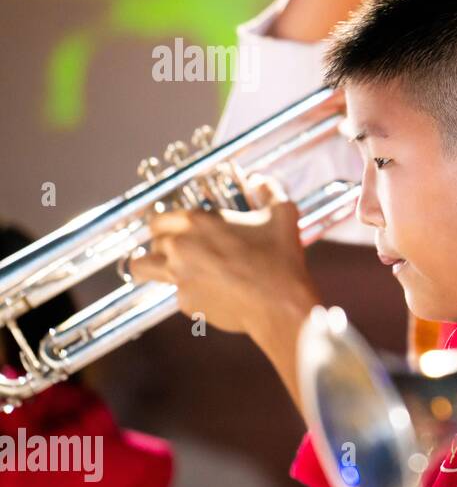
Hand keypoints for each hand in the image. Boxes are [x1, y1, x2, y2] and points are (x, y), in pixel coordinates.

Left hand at [131, 179, 319, 339]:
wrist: (279, 305)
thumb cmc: (280, 258)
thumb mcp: (282, 215)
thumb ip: (268, 191)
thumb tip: (260, 181)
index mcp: (197, 221)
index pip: (159, 218)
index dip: (166, 223)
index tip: (175, 228)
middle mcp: (180, 246)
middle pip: (151, 241)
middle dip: (162, 244)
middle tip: (179, 248)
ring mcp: (179, 276)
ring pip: (144, 268)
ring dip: (151, 266)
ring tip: (167, 269)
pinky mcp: (185, 301)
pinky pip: (176, 293)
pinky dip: (190, 291)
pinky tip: (212, 292)